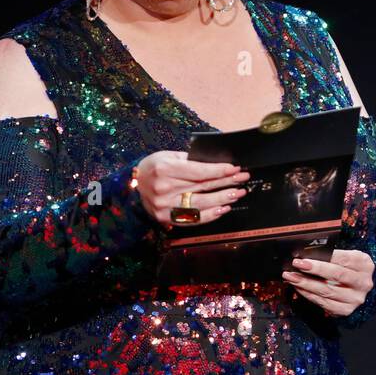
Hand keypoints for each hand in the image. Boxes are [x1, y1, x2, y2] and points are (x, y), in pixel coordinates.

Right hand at [134, 151, 249, 228]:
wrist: (132, 184)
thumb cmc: (154, 167)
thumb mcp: (169, 155)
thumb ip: (191, 160)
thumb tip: (218, 164)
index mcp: (165, 169)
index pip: (199, 171)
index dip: (219, 171)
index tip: (235, 169)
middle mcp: (164, 188)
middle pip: (202, 187)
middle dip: (226, 183)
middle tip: (243, 179)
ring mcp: (164, 205)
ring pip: (200, 204)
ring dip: (222, 199)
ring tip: (238, 194)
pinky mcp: (165, 218)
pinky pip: (192, 219)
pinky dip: (210, 215)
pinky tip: (223, 209)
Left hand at [282, 249, 375, 317]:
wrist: (357, 287)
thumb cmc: (348, 268)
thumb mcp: (346, 257)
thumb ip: (332, 256)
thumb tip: (307, 255)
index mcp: (364, 264)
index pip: (343, 258)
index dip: (323, 258)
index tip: (304, 257)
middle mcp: (363, 282)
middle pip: (336, 274)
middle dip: (313, 269)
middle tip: (296, 265)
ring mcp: (355, 298)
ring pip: (327, 290)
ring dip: (305, 283)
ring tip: (291, 277)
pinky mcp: (346, 310)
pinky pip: (323, 302)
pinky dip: (308, 294)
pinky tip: (298, 288)